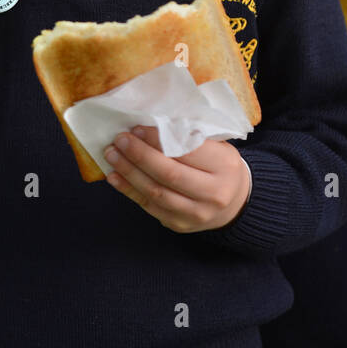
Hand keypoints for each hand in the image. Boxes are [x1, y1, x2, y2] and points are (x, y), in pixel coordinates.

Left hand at [103, 126, 250, 232]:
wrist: (235, 203)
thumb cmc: (220, 166)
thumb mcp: (217, 146)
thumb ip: (191, 136)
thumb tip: (151, 123)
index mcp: (224, 166)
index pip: (187, 150)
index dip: (159, 139)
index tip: (137, 127)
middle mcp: (212, 193)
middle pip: (169, 173)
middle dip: (140, 155)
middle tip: (120, 139)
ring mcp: (195, 213)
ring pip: (156, 192)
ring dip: (129, 172)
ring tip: (111, 154)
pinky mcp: (178, 225)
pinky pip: (149, 207)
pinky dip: (128, 190)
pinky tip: (114, 176)